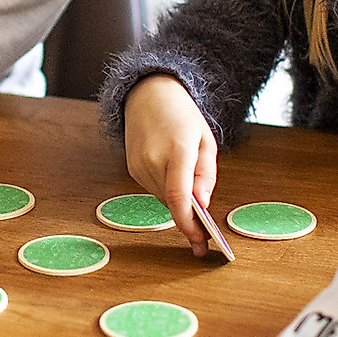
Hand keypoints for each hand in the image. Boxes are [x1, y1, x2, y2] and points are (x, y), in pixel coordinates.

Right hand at [123, 75, 217, 257]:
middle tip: (204, 233)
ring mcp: (138, 164)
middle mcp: (153, 158)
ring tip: (189, 188)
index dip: (189, 223)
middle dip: (189, 218)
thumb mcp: (206, 140)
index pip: (179, 195)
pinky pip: (153, 190)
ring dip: (178, 202)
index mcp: (177, 148)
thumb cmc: (182, 115)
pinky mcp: (131, 169)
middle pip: (173, 202)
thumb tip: (202, 205)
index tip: (200, 241)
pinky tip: (171, 174)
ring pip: (163, 199)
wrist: (149, 95)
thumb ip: (206, 175)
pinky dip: (166, 191)